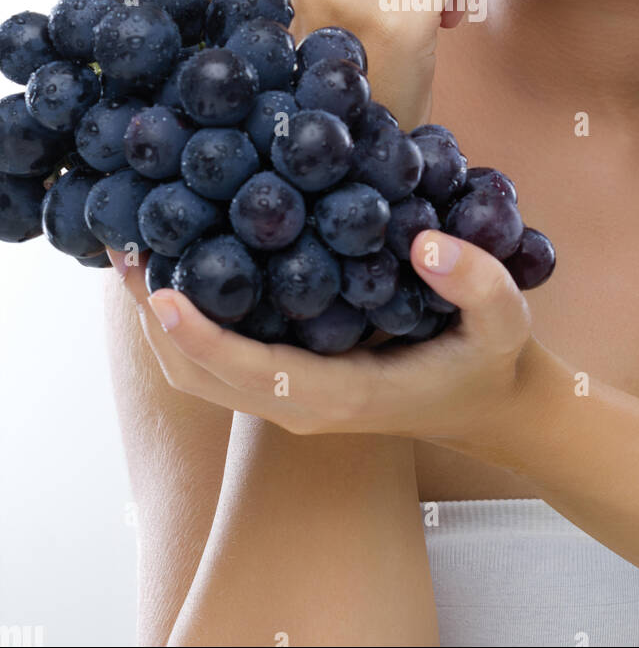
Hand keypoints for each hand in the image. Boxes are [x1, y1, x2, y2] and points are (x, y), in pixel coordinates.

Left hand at [107, 229, 533, 442]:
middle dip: (155, 319)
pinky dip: (184, 319)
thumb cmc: (492, 362)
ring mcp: (289, 395)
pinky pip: (216, 357)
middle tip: (123, 245)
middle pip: (200, 377)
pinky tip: (179, 257)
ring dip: (158, 320)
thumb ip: (478, 282)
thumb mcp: (506, 321)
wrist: (491, 404)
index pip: (254, 373)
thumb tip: (426, 243)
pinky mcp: (287, 377)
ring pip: (197, 372)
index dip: (202, 338)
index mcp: (342, 398)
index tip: (162, 293)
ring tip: (132, 247)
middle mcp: (300, 405)